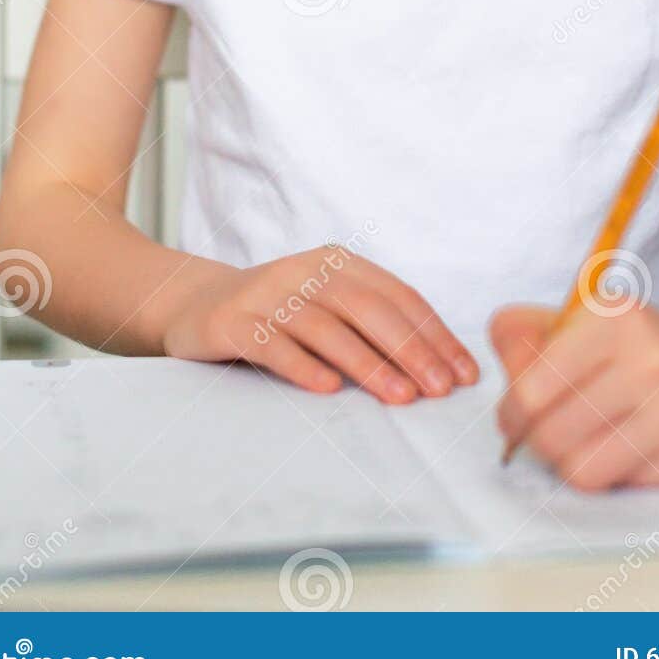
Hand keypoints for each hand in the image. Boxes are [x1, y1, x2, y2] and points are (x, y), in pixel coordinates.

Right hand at [163, 247, 478, 402]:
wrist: (196, 305)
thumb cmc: (279, 314)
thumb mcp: (327, 306)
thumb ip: (371, 325)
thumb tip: (436, 366)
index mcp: (340, 262)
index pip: (398, 296)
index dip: (434, 333)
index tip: (463, 373)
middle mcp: (307, 271)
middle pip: (369, 308)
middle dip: (412, 350)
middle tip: (440, 389)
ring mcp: (268, 294)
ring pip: (327, 327)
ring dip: (368, 363)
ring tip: (400, 396)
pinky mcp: (234, 322)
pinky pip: (274, 344)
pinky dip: (303, 366)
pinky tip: (328, 389)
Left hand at [490, 300, 658, 490]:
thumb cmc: (642, 348)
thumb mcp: (588, 321)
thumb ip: (530, 332)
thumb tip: (498, 348)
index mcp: (615, 318)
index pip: (534, 388)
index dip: (512, 413)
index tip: (512, 420)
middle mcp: (652, 359)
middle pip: (553, 436)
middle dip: (538, 445)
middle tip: (545, 438)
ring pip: (585, 472)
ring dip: (573, 465)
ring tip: (584, 445)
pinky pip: (626, 487)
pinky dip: (616, 476)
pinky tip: (629, 449)